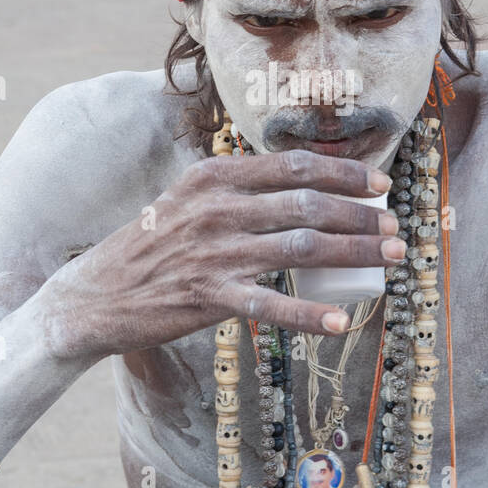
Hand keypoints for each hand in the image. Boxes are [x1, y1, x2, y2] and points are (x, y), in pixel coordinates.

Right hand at [42, 149, 404, 356]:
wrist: (95, 295)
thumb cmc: (149, 247)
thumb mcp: (186, 199)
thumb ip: (233, 188)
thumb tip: (293, 183)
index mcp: (213, 177)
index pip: (292, 165)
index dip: (343, 172)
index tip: (378, 183)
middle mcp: (217, 208)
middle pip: (306, 203)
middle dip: (360, 214)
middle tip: (392, 227)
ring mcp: (214, 252)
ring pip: (300, 248)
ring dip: (353, 253)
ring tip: (390, 258)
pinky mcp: (208, 297)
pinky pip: (270, 306)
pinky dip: (309, 316)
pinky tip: (340, 321)